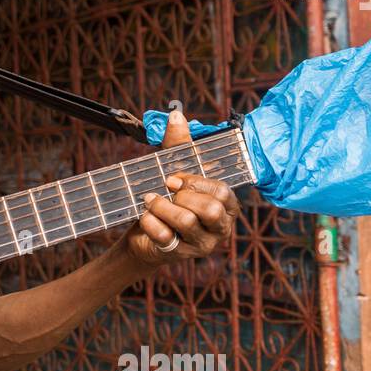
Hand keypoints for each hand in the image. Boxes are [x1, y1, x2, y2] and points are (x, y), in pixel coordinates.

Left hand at [124, 110, 239, 267]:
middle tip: (163, 189)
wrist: (144, 234)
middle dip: (182, 196)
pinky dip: (150, 223)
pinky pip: (166, 237)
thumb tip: (176, 115)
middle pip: (211, 210)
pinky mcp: (181, 255)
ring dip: (162, 207)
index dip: (195, 182)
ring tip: (149, 201)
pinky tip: (144, 218)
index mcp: (226, 204)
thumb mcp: (173, 171)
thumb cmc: (167, 199)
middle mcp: (220, 227)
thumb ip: (178, 146)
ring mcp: (202, 244)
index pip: (222, 191)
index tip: (172, 177)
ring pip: (187, 222)